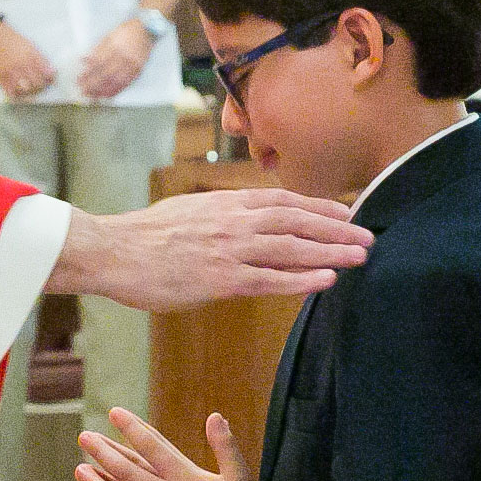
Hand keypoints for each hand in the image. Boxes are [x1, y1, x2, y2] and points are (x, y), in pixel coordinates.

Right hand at [0, 23, 55, 99]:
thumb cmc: (11, 39)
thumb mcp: (29, 44)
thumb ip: (38, 57)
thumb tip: (49, 70)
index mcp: (30, 55)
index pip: (46, 72)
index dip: (51, 78)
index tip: (51, 78)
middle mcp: (21, 64)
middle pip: (37, 83)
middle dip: (42, 86)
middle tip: (43, 86)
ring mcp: (10, 72)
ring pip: (25, 89)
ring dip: (31, 91)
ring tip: (33, 90)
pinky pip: (11, 92)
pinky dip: (18, 95)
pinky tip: (20, 93)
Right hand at [51, 188, 370, 310]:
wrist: (112, 251)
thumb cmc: (145, 236)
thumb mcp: (189, 210)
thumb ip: (221, 214)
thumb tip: (244, 218)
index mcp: (225, 203)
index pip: (283, 200)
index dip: (319, 207)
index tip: (346, 214)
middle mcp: (233, 221)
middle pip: (296, 221)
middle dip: (336, 229)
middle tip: (369, 238)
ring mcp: (228, 249)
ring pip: (291, 247)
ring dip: (330, 251)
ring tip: (360, 257)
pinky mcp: (219, 278)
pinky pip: (269, 279)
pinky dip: (301, 279)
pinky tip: (326, 280)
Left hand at [76, 19, 154, 100]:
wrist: (147, 30)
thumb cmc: (126, 31)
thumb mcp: (110, 35)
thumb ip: (98, 49)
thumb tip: (84, 60)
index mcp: (116, 45)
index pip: (99, 62)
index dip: (88, 72)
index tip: (79, 78)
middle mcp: (124, 56)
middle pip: (106, 73)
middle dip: (93, 83)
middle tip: (83, 90)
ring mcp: (132, 64)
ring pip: (116, 81)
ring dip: (103, 90)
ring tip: (92, 96)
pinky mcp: (138, 70)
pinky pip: (126, 83)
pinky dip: (116, 90)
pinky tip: (107, 95)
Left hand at [76, 408, 249, 480]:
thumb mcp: (238, 477)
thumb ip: (225, 446)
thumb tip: (216, 416)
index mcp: (184, 477)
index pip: (152, 447)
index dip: (133, 428)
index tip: (114, 412)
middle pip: (126, 471)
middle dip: (103, 452)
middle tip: (84, 436)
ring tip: (79, 469)